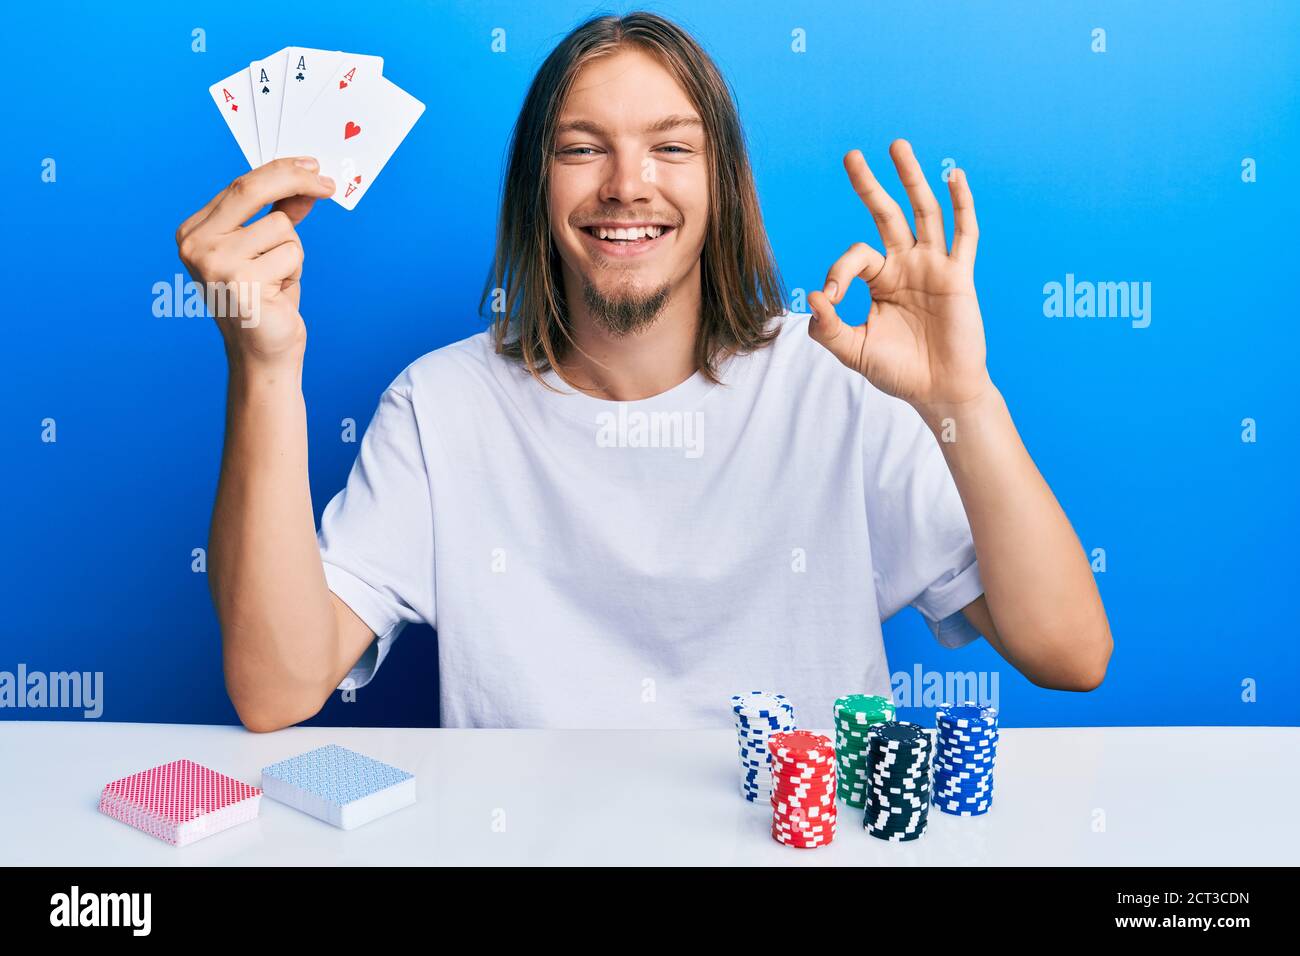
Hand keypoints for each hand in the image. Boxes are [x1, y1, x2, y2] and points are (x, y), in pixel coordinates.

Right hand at [175, 157, 335, 366]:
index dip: (280, 171)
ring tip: (278, 281)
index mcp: (194, 232)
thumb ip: (282, 215)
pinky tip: (278, 294)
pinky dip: (295, 272)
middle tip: (326, 183)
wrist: (263, 354)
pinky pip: (290, 254)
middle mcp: (196, 244)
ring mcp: (214, 263)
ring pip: (281, 227)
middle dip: (294, 179)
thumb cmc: (266, 302)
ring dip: (293, 253)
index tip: (311, 166)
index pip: (240, 186)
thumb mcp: (271, 251)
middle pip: (250, 190)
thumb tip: (307, 184)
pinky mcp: (240, 281)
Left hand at [808, 140, 989, 409]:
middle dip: (869, 185)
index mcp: (879, 281)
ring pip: (923, 213)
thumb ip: (830, 328)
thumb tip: (811, 296)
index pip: (855, 256)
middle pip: (886, 215)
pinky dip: (962, 204)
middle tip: (851, 155)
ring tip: (896, 145)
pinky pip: (964, 235)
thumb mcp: (854, 351)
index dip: (838, 269)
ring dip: (911, 179)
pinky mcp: (959, 276)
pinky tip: (953, 176)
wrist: (939, 392)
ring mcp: (933, 267)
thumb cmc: (899, 372)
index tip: (830, 296)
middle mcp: (906, 266)